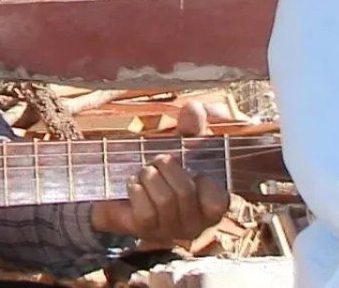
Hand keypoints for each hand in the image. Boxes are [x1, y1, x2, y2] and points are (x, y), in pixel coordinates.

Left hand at [90, 102, 229, 243]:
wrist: (121, 196)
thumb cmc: (160, 174)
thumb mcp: (179, 150)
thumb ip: (190, 131)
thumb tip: (194, 107)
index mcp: (211, 206)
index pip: (217, 199)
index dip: (203, 180)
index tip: (191, 169)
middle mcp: (195, 224)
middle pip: (184, 191)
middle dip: (165, 167)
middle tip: (156, 162)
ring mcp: (171, 230)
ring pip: (165, 199)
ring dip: (148, 177)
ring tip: (144, 172)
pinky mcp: (146, 230)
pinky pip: (145, 210)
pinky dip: (136, 190)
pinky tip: (133, 185)